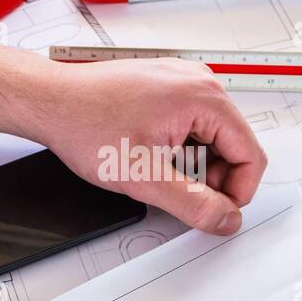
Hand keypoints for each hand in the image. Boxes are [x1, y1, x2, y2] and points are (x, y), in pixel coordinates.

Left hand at [32, 57, 267, 234]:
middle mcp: (199, 82)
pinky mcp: (167, 88)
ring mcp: (183, 82)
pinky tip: (153, 156)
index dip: (236, 193)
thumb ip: (193, 204)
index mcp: (204, 97)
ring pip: (213, 138)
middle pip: (234, 146)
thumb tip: (226, 218)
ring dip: (195, 165)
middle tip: (177, 193)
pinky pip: (193, 126)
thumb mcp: (144, 177)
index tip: (214, 211)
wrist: (50, 101)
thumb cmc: (86, 124)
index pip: (250, 155)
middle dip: (213, 179)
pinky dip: (181, 149)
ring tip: (158, 172)